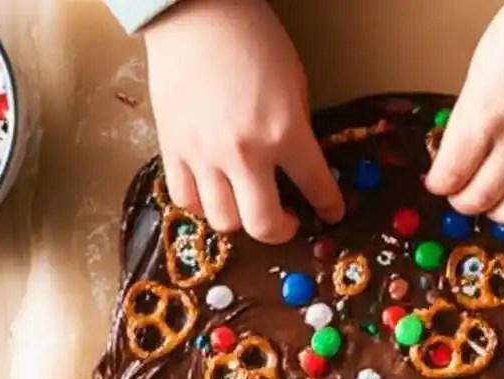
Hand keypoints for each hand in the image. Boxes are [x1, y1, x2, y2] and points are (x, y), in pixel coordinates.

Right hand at [143, 0, 342, 240]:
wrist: (197, 15)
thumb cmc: (253, 41)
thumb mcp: (295, 84)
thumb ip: (296, 130)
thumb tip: (296, 163)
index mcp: (285, 133)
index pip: (316, 187)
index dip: (329, 206)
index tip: (331, 212)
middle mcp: (244, 153)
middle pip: (262, 224)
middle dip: (281, 231)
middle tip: (287, 220)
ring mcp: (204, 155)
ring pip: (222, 220)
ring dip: (240, 219)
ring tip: (247, 204)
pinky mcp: (172, 149)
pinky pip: (186, 199)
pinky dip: (203, 204)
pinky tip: (214, 192)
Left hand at [426, 0, 503, 225]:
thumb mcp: (482, 70)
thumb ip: (472, 116)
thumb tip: (464, 150)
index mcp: (484, 117)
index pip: (449, 177)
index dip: (438, 183)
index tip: (439, 180)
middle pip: (479, 202)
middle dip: (463, 201)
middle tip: (461, 192)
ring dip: (500, 210)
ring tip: (496, 195)